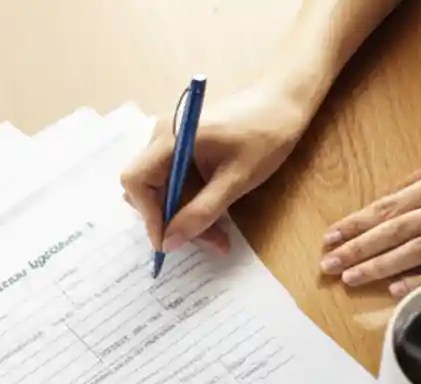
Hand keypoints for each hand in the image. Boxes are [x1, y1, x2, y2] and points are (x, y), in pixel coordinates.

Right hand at [121, 82, 311, 253]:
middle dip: (172, 221)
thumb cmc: (264, 135)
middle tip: (208, 242)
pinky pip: (177, 183)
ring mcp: (172, 142)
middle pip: (148, 190)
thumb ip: (201, 212)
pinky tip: (218, 217)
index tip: (169, 242)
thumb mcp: (236, 180)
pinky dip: (193, 204)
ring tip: (220, 237)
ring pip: (164, 191)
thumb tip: (169, 242)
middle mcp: (162, 137)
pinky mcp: (184, 149)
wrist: (284, 103)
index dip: (148, 216)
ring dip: (185, 217)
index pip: (136, 181)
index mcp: (170, 138)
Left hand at [320, 150, 420, 296]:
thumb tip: (400, 188)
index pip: (393, 202)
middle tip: (328, 264)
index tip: (331, 237)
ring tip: (351, 278)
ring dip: (380, 265)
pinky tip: (398, 290)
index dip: (359, 221)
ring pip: (419, 248)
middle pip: (398, 226)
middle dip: (358, 246)